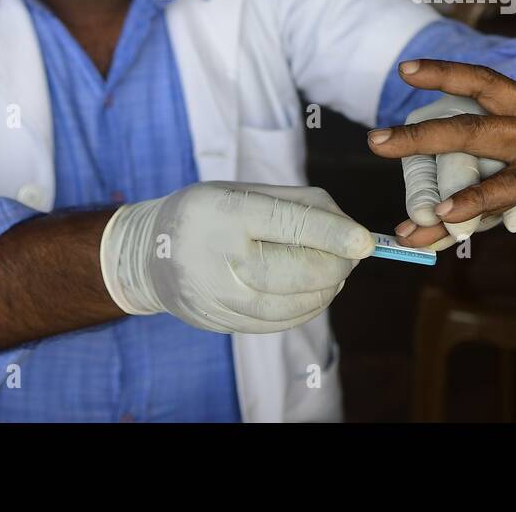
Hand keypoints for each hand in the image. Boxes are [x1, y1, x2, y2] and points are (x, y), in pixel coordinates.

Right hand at [99, 182, 373, 332]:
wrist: (148, 252)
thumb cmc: (210, 212)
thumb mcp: (247, 191)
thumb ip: (302, 206)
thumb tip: (353, 235)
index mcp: (224, 213)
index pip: (288, 225)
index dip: (333, 235)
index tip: (366, 242)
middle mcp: (216, 257)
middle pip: (296, 272)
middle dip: (336, 265)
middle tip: (350, 255)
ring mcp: (215, 297)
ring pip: (292, 305)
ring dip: (326, 290)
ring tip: (333, 272)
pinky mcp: (219, 323)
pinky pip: (277, 324)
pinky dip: (306, 309)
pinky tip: (313, 293)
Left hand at [368, 60, 515, 241]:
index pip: (489, 81)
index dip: (447, 73)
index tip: (408, 71)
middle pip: (471, 109)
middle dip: (420, 127)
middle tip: (375, 139)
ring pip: (482, 144)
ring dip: (434, 162)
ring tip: (398, 183)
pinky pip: (513, 188)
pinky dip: (478, 199)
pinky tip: (449, 215)